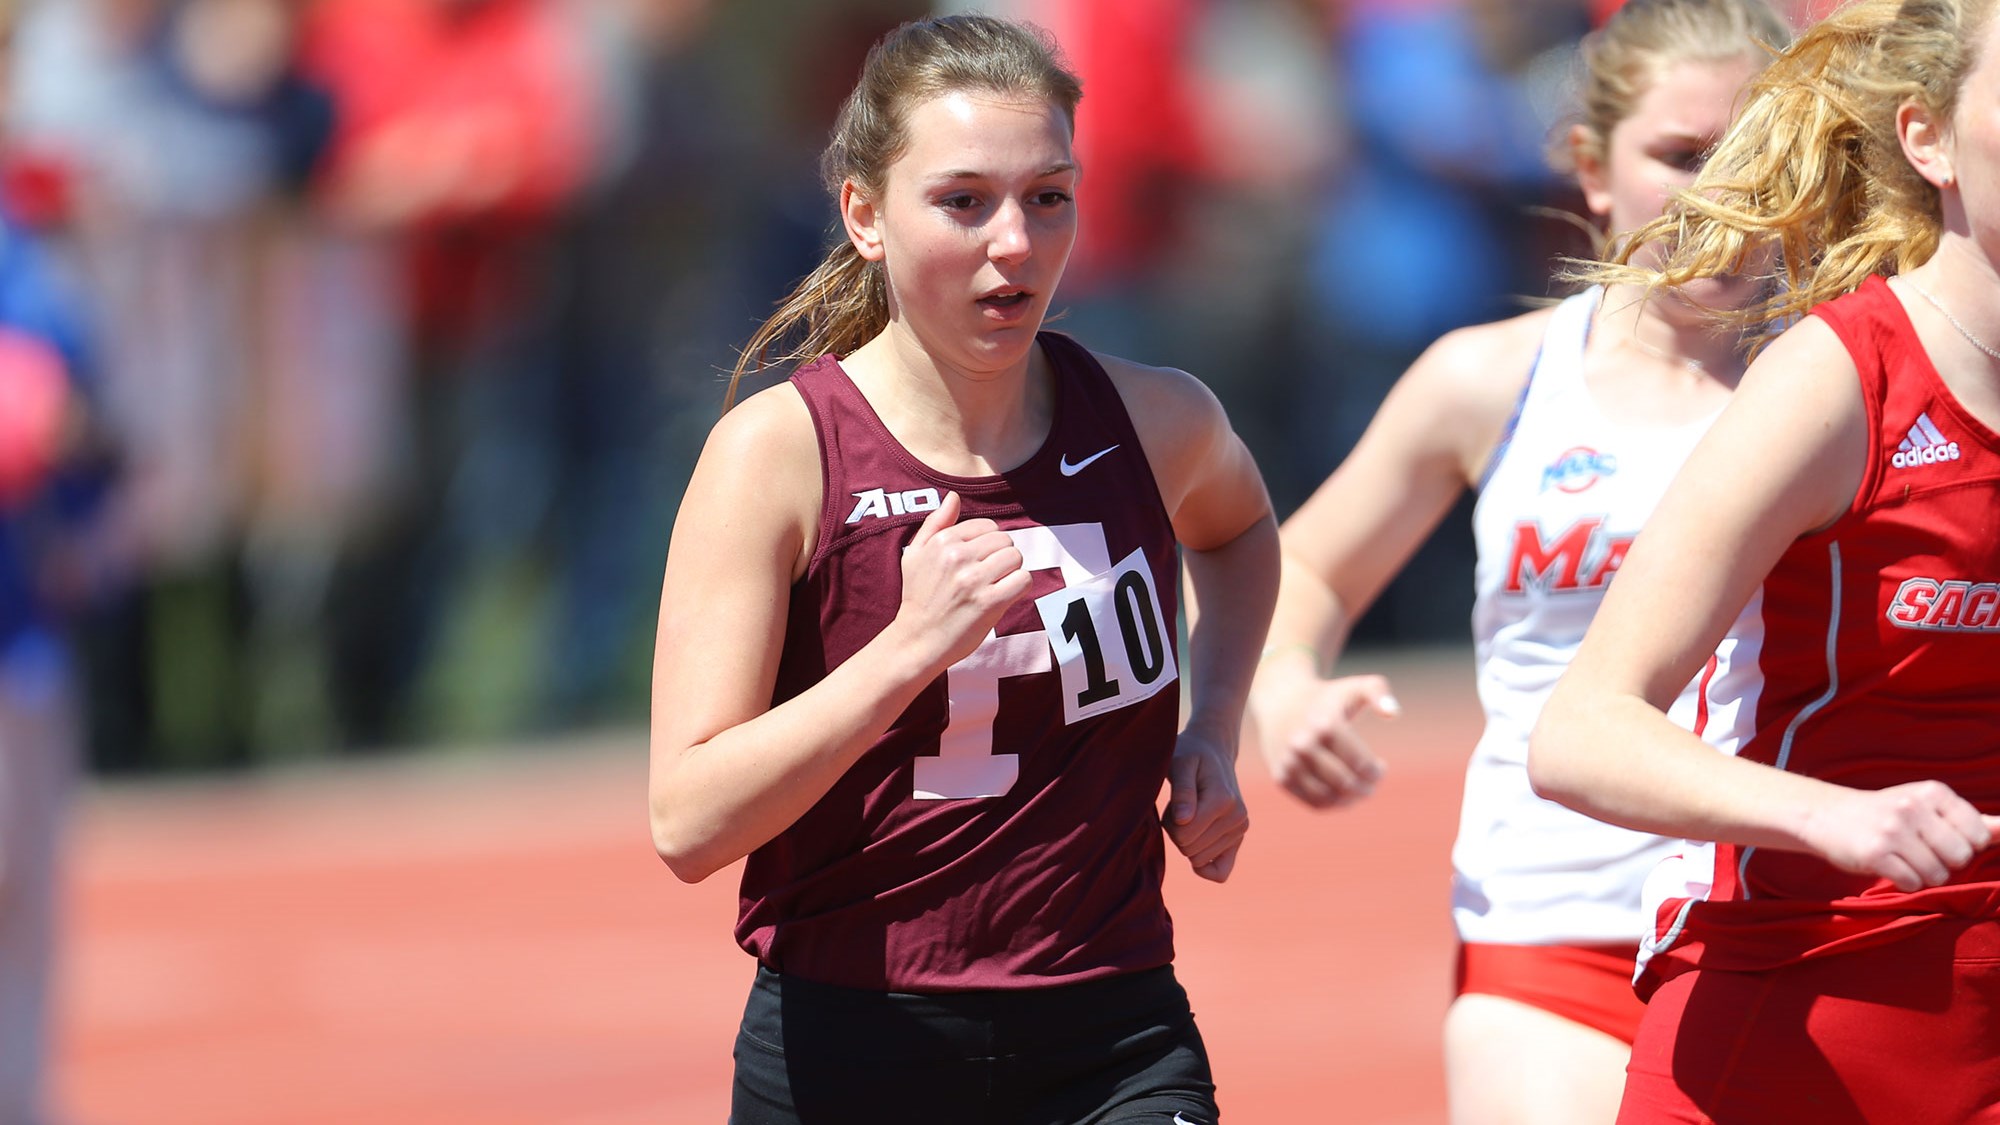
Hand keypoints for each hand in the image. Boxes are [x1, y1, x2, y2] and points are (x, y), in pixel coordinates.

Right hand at [894, 491, 1030, 666]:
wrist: (917, 640)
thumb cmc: (918, 597)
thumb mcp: (915, 554)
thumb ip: (935, 523)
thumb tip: (953, 496)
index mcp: (943, 541)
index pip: (988, 527)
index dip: (988, 544)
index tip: (977, 562)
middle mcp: (957, 556)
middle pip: (1005, 540)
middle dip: (1001, 557)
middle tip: (987, 576)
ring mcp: (974, 579)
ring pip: (1015, 557)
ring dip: (1011, 572)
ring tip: (995, 585)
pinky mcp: (989, 602)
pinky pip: (1023, 580)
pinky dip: (1019, 588)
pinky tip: (1004, 596)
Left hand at [1164, 733, 1248, 881]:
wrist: (1213, 752)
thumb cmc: (1190, 756)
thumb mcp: (1180, 763)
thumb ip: (1182, 790)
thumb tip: (1183, 819)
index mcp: (1223, 800)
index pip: (1183, 835)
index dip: (1169, 822)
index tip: (1174, 802)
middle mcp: (1237, 818)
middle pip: (1188, 849)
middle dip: (1176, 831)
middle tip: (1181, 807)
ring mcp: (1240, 830)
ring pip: (1197, 859)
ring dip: (1186, 840)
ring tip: (1191, 813)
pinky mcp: (1239, 838)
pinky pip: (1220, 874)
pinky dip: (1204, 867)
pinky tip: (1196, 847)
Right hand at [1256, 672, 1397, 808]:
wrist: (1281, 699)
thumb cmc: (1327, 697)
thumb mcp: (1355, 687)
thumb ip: (1379, 692)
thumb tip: (1393, 714)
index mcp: (1325, 725)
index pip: (1361, 764)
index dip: (1376, 772)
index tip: (1380, 766)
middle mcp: (1303, 745)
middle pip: (1346, 784)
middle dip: (1366, 788)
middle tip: (1371, 783)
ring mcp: (1290, 762)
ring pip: (1329, 798)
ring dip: (1351, 800)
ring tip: (1359, 790)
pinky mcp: (1281, 776)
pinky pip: (1313, 803)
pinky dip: (1333, 805)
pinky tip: (1342, 794)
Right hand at [1799, 780, 1999, 891]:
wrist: (1828, 815)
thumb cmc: (1888, 814)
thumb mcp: (1928, 807)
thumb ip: (1972, 821)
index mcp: (1933, 792)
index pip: (1978, 835)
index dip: (1963, 845)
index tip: (1939, 838)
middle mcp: (1913, 807)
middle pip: (1960, 857)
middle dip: (1946, 863)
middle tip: (1921, 852)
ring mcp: (1892, 830)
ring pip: (1938, 874)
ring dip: (1925, 876)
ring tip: (1905, 860)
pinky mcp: (1874, 853)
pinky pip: (1912, 884)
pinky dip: (1906, 883)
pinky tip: (1891, 868)